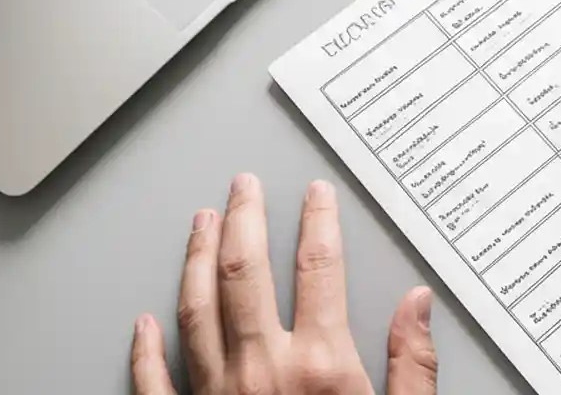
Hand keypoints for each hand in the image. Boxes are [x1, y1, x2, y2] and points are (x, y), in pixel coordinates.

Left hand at [131, 175, 438, 394]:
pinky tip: (143, 321)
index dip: (317, 221)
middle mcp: (262, 371)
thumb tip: (417, 305)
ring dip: (194, 258)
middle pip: (244, 271)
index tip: (315, 196)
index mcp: (321, 367)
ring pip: (194, 308)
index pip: (319, 268)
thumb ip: (413, 367)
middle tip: (243, 186)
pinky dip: (145, 347)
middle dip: (243, 217)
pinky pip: (153, 381)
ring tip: (199, 222)